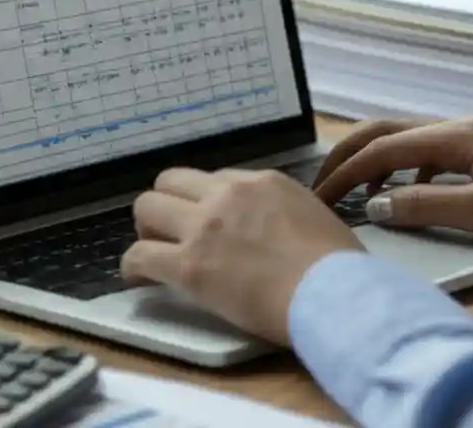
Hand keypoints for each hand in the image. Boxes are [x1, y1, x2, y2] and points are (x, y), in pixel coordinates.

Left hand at [121, 167, 363, 344]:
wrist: (332, 293)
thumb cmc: (339, 265)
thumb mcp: (314, 214)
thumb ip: (284, 211)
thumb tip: (276, 226)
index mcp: (262, 182)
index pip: (215, 180)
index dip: (206, 202)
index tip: (208, 224)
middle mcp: (227, 195)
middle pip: (170, 181)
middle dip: (166, 205)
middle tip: (172, 233)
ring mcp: (204, 228)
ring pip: (146, 207)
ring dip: (147, 229)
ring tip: (155, 252)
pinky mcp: (188, 266)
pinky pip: (139, 255)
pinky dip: (134, 267)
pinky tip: (140, 279)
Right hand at [313, 115, 472, 244]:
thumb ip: (425, 206)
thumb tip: (374, 205)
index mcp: (459, 134)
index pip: (385, 146)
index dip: (347, 171)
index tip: (320, 196)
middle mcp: (464, 123)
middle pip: (390, 129)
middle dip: (351, 154)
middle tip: (323, 184)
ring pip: (411, 138)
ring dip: (378, 161)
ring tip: (357, 194)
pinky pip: (434, 150)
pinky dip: (408, 168)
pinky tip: (408, 194)